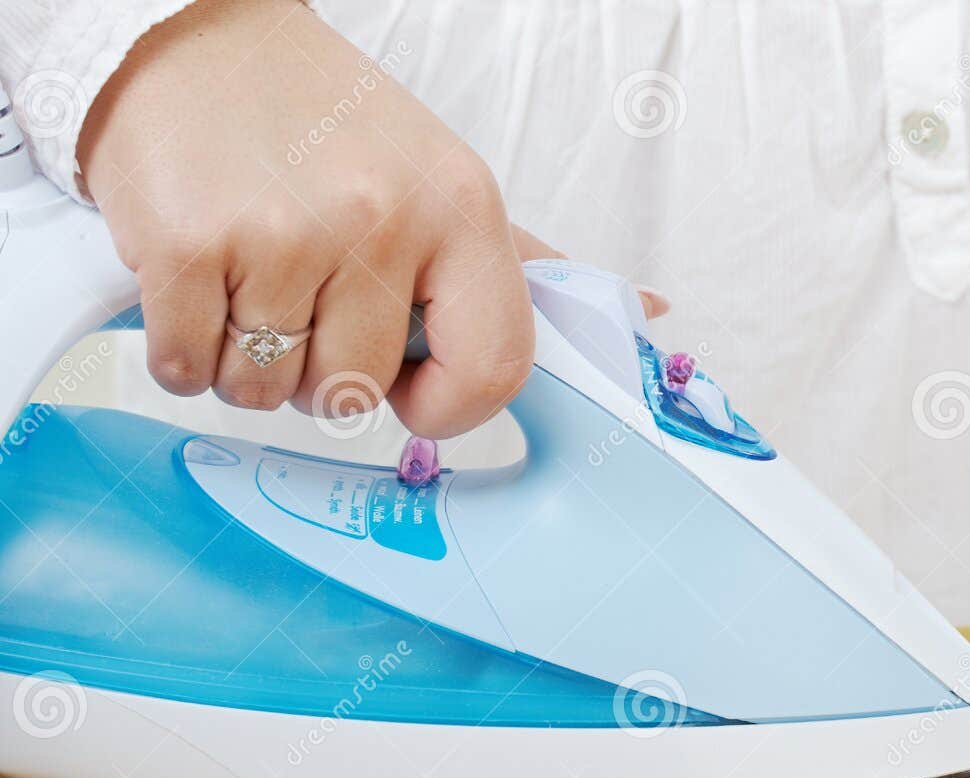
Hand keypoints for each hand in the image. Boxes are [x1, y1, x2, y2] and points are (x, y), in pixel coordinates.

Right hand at [77, 0, 663, 437]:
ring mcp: (283, 232)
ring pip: (268, 390)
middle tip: (304, 299)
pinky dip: (182, 350)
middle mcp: (383, 219)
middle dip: (321, 377)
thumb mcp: (444, 186)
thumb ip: (527, 267)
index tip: (407, 385)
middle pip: (356, 397)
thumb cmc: (329, 130)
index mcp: (463, 212)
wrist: (197, 43)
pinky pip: (186, 369)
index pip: (495, 373)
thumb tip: (651, 316)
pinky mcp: (188, 244)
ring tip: (249, 279)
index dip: (445, 406)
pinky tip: (195, 285)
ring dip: (247, 362)